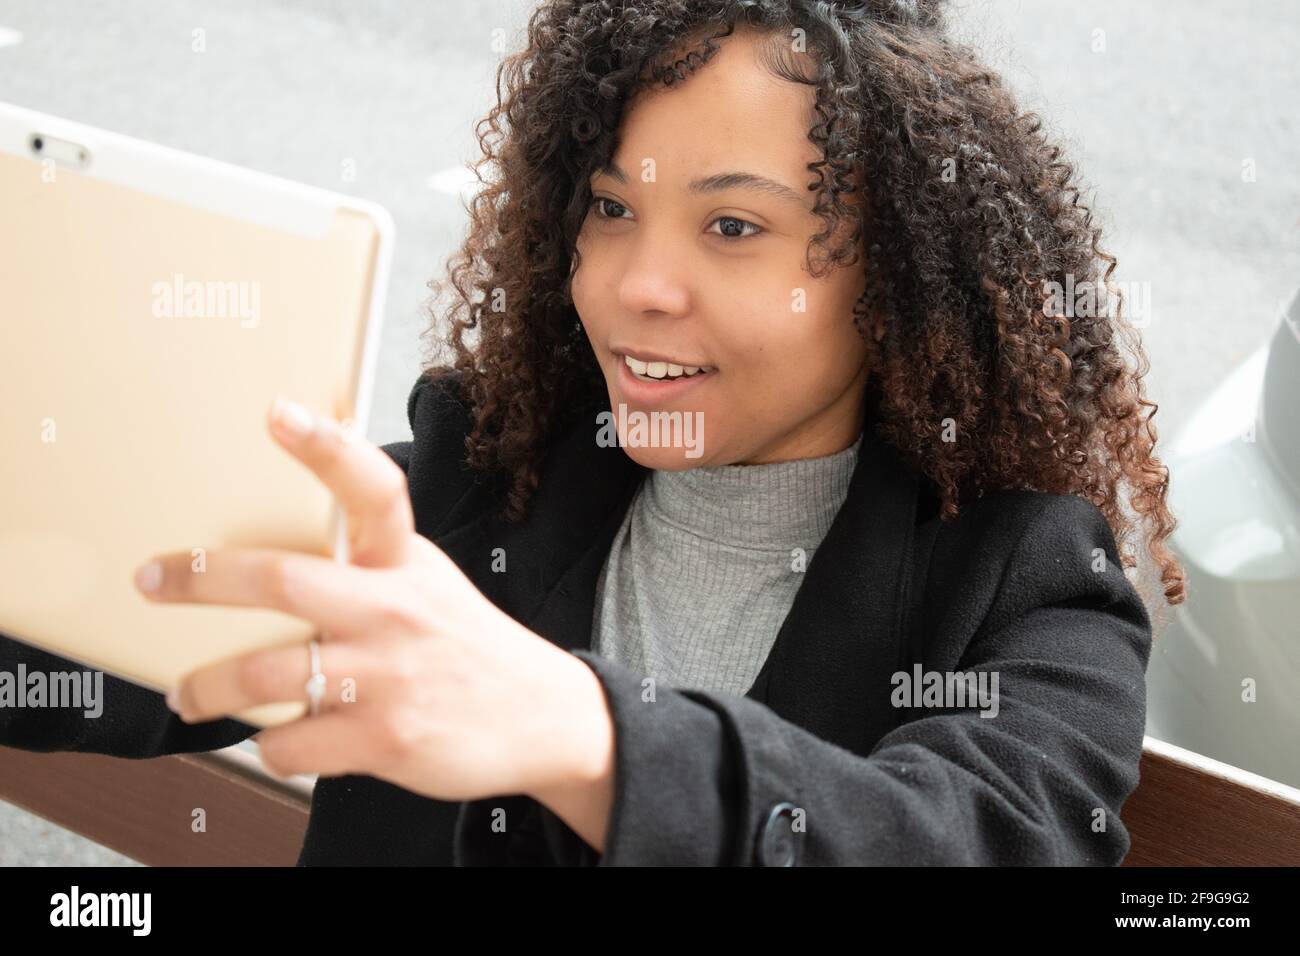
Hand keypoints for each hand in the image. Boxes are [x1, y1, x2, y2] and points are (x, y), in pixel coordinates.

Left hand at [132, 397, 613, 804]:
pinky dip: (272, 743)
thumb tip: (282, 541)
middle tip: (152, 579)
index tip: (279, 412)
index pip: (373, 489)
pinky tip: (279, 735)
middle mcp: (396, 611)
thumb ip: (368, 561)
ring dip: (210, 687)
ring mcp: (390, 677)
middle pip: (284, 580)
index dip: (326, 447)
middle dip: (202, 578)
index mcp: (406, 564)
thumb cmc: (465, 645)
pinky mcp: (384, 740)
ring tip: (187, 694)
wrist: (541, 718)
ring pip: (267, 675)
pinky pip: (291, 743)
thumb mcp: (428, 584)